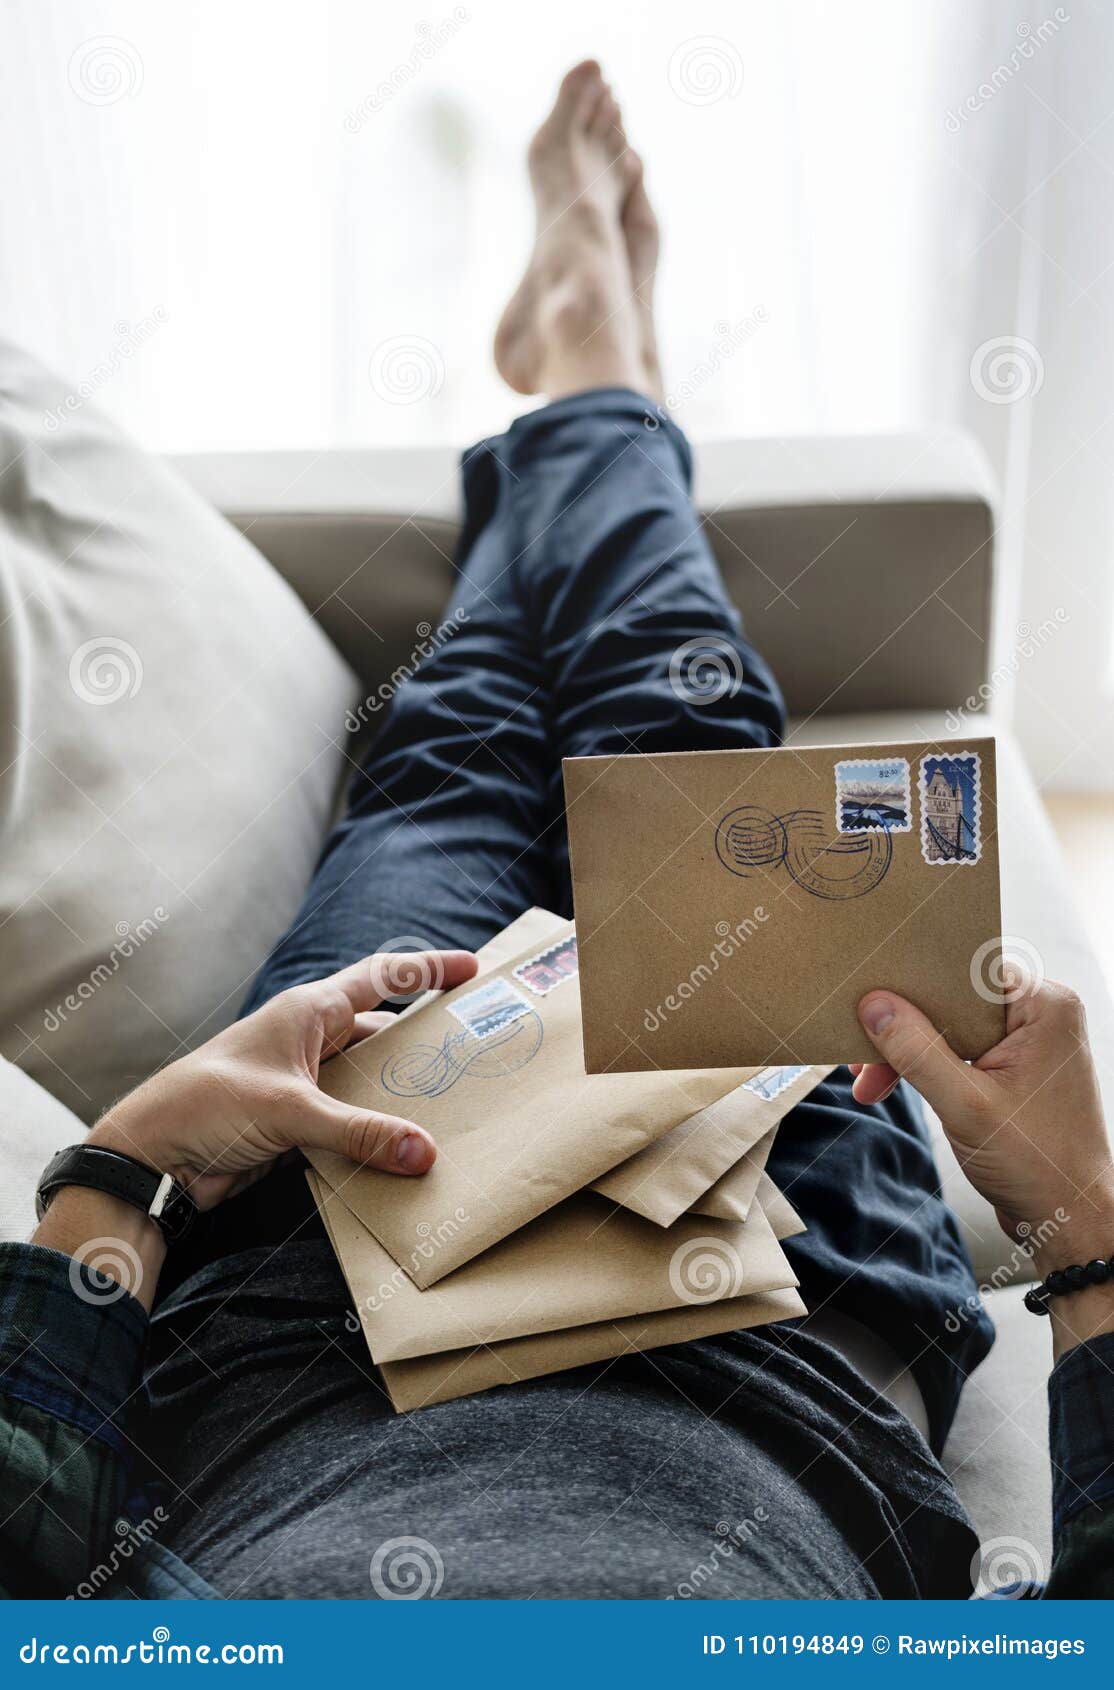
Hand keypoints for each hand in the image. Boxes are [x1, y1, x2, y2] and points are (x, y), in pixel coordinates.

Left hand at [86, 950, 477, 1210]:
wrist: (154, 1155)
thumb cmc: (208, 1106)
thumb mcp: (291, 1112)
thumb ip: (360, 1132)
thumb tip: (425, 1152)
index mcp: (309, 1011)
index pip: (382, 978)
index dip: (427, 970)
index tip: (471, 970)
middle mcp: (310, 1039)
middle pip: (381, 1031)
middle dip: (424, 1042)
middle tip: (473, 1052)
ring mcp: (304, 1081)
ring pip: (367, 1080)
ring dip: (400, 1094)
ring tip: (451, 1107)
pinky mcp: (296, 1121)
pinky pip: (351, 1119)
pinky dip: (377, 1132)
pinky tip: (404, 1148)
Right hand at [852, 973, 1113, 1350]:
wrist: (1071, 1221)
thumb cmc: (1039, 1166)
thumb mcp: (965, 1105)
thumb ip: (917, 1051)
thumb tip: (875, 1006)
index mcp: (1044, 1007)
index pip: (965, 969)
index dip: (915, 983)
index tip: (871, 998)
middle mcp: (1041, 1017)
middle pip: (953, 1000)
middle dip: (904, 1028)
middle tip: (862, 1053)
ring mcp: (1029, 1045)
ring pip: (951, 1028)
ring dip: (910, 1054)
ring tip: (871, 1083)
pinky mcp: (1015, 1072)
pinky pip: (960, 1052)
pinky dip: (928, 1069)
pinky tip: (896, 1086)